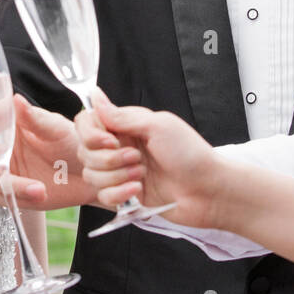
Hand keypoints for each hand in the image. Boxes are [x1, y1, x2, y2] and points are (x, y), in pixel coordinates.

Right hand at [0, 94, 91, 210]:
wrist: (91, 173)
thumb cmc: (73, 142)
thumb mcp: (56, 127)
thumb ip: (34, 118)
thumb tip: (16, 100)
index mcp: (4, 124)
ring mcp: (3, 170)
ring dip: (10, 185)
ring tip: (39, 188)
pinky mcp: (11, 192)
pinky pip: (3, 197)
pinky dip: (19, 197)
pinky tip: (40, 194)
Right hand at [76, 89, 220, 227]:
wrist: (208, 190)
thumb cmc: (190, 154)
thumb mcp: (158, 126)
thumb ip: (122, 116)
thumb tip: (95, 97)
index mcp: (126, 126)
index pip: (88, 123)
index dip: (91, 133)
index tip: (110, 140)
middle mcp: (120, 147)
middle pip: (85, 151)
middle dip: (108, 158)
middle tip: (136, 158)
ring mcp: (121, 171)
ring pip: (92, 174)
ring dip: (116, 176)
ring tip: (142, 174)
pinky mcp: (124, 194)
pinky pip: (103, 196)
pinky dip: (119, 193)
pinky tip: (139, 189)